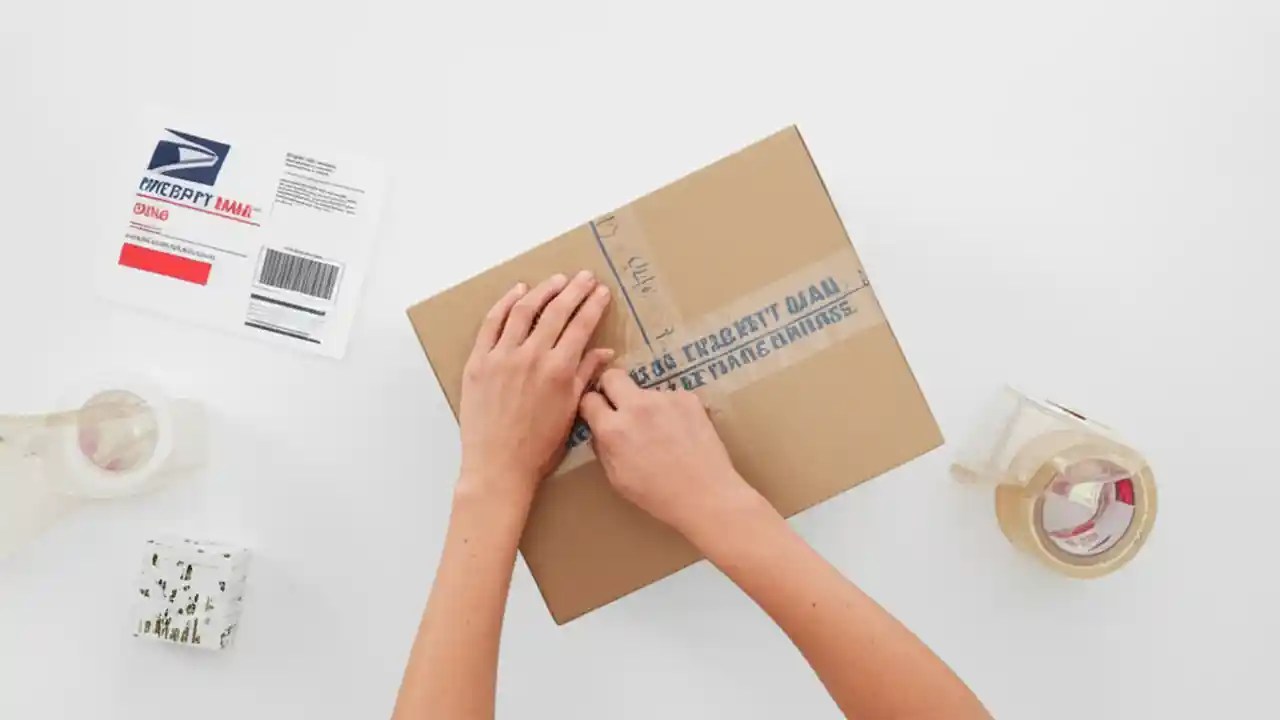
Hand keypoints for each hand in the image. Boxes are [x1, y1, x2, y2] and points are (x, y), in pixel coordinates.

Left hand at [458, 271, 612, 504]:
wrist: (498, 466)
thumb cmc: (539, 447)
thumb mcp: (570, 411)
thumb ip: (586, 376)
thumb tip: (605, 352)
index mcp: (558, 370)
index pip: (580, 326)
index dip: (593, 305)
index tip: (602, 292)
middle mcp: (531, 357)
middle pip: (556, 311)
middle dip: (574, 290)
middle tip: (586, 277)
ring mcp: (501, 357)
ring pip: (524, 310)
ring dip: (543, 290)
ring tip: (556, 279)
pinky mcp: (478, 362)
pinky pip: (491, 324)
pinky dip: (504, 303)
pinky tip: (517, 291)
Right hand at [578, 369, 765, 540]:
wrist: (705, 495)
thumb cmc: (657, 495)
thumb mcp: (617, 478)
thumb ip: (603, 447)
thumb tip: (599, 429)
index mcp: (613, 429)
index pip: (588, 399)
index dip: (592, 407)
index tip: (598, 413)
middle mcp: (636, 406)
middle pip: (612, 376)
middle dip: (611, 388)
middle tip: (621, 407)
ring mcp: (664, 398)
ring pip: (645, 391)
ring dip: (647, 406)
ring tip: (662, 432)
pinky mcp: (688, 398)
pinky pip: (670, 398)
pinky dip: (671, 410)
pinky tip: (681, 432)